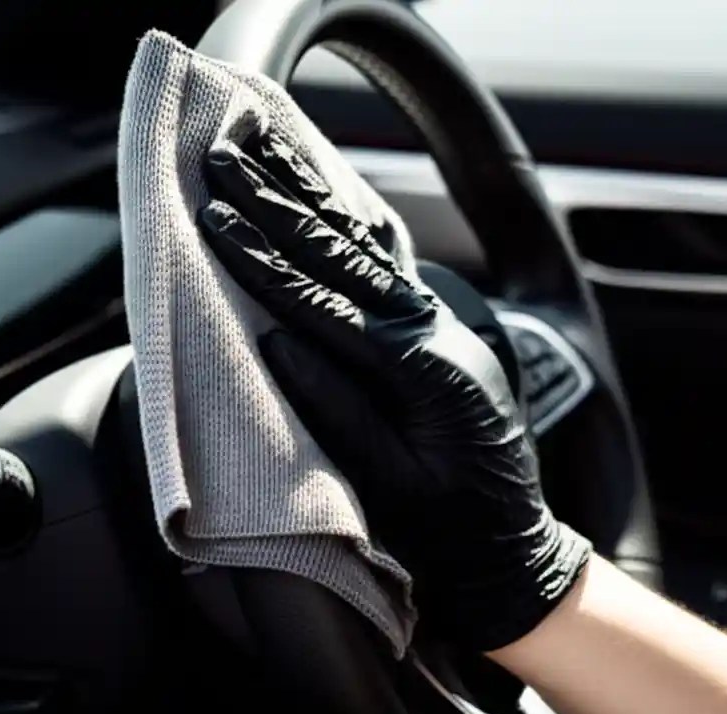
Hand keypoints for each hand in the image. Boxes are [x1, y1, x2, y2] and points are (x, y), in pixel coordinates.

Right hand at [197, 127, 590, 650]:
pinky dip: (346, 222)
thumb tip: (275, 340)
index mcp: (418, 368)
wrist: (512, 550)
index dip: (261, 259)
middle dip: (277, 200)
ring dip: (308, 194)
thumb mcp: (389, 484)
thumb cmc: (448, 531)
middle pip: (340, 251)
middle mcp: (431, 331)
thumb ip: (335, 409)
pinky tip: (320, 192)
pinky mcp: (433, 331)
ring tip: (265, 150)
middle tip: (227, 155)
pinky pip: (384, 263)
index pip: (321, 301)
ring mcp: (437, 325)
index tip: (213, 218)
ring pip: (363, 245)